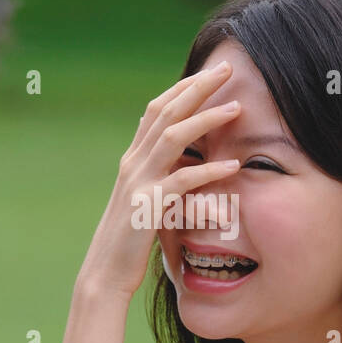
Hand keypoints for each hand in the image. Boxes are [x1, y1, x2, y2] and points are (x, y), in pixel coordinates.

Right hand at [78, 61, 241, 298]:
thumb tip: (183, 156)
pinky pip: (182, 182)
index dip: (183, 87)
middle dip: (197, 87)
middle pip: (166, 112)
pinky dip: (209, 170)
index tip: (209, 72)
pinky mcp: (148, 208)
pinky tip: (233, 165)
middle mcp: (133, 163)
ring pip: (173, 137)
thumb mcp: (145, 199)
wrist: (104, 274)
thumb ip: (160, 175)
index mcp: (133, 158)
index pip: (157, 109)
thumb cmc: (129, 241)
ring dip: (206, 119)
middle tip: (226, 68)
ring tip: (237, 108)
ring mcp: (139, 183)